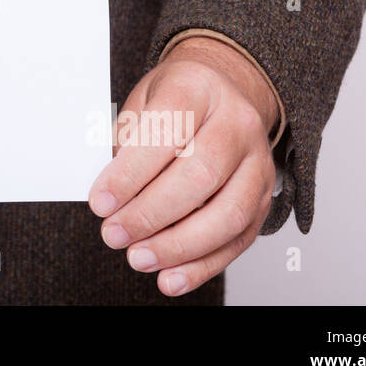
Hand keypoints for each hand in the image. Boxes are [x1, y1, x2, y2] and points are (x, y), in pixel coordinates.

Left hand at [87, 36, 278, 296]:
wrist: (219, 92)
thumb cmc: (174, 101)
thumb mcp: (140, 103)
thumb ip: (125, 146)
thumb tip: (110, 200)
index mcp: (198, 89)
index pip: (166, 130)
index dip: (131, 172)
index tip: (100, 202)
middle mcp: (237, 123)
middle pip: (200, 174)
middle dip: (151, 214)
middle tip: (114, 234)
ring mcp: (258, 162)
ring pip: (228, 213)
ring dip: (179, 246)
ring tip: (139, 258)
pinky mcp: (265, 197)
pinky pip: (239, 240)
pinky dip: (203, 265)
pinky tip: (172, 277)